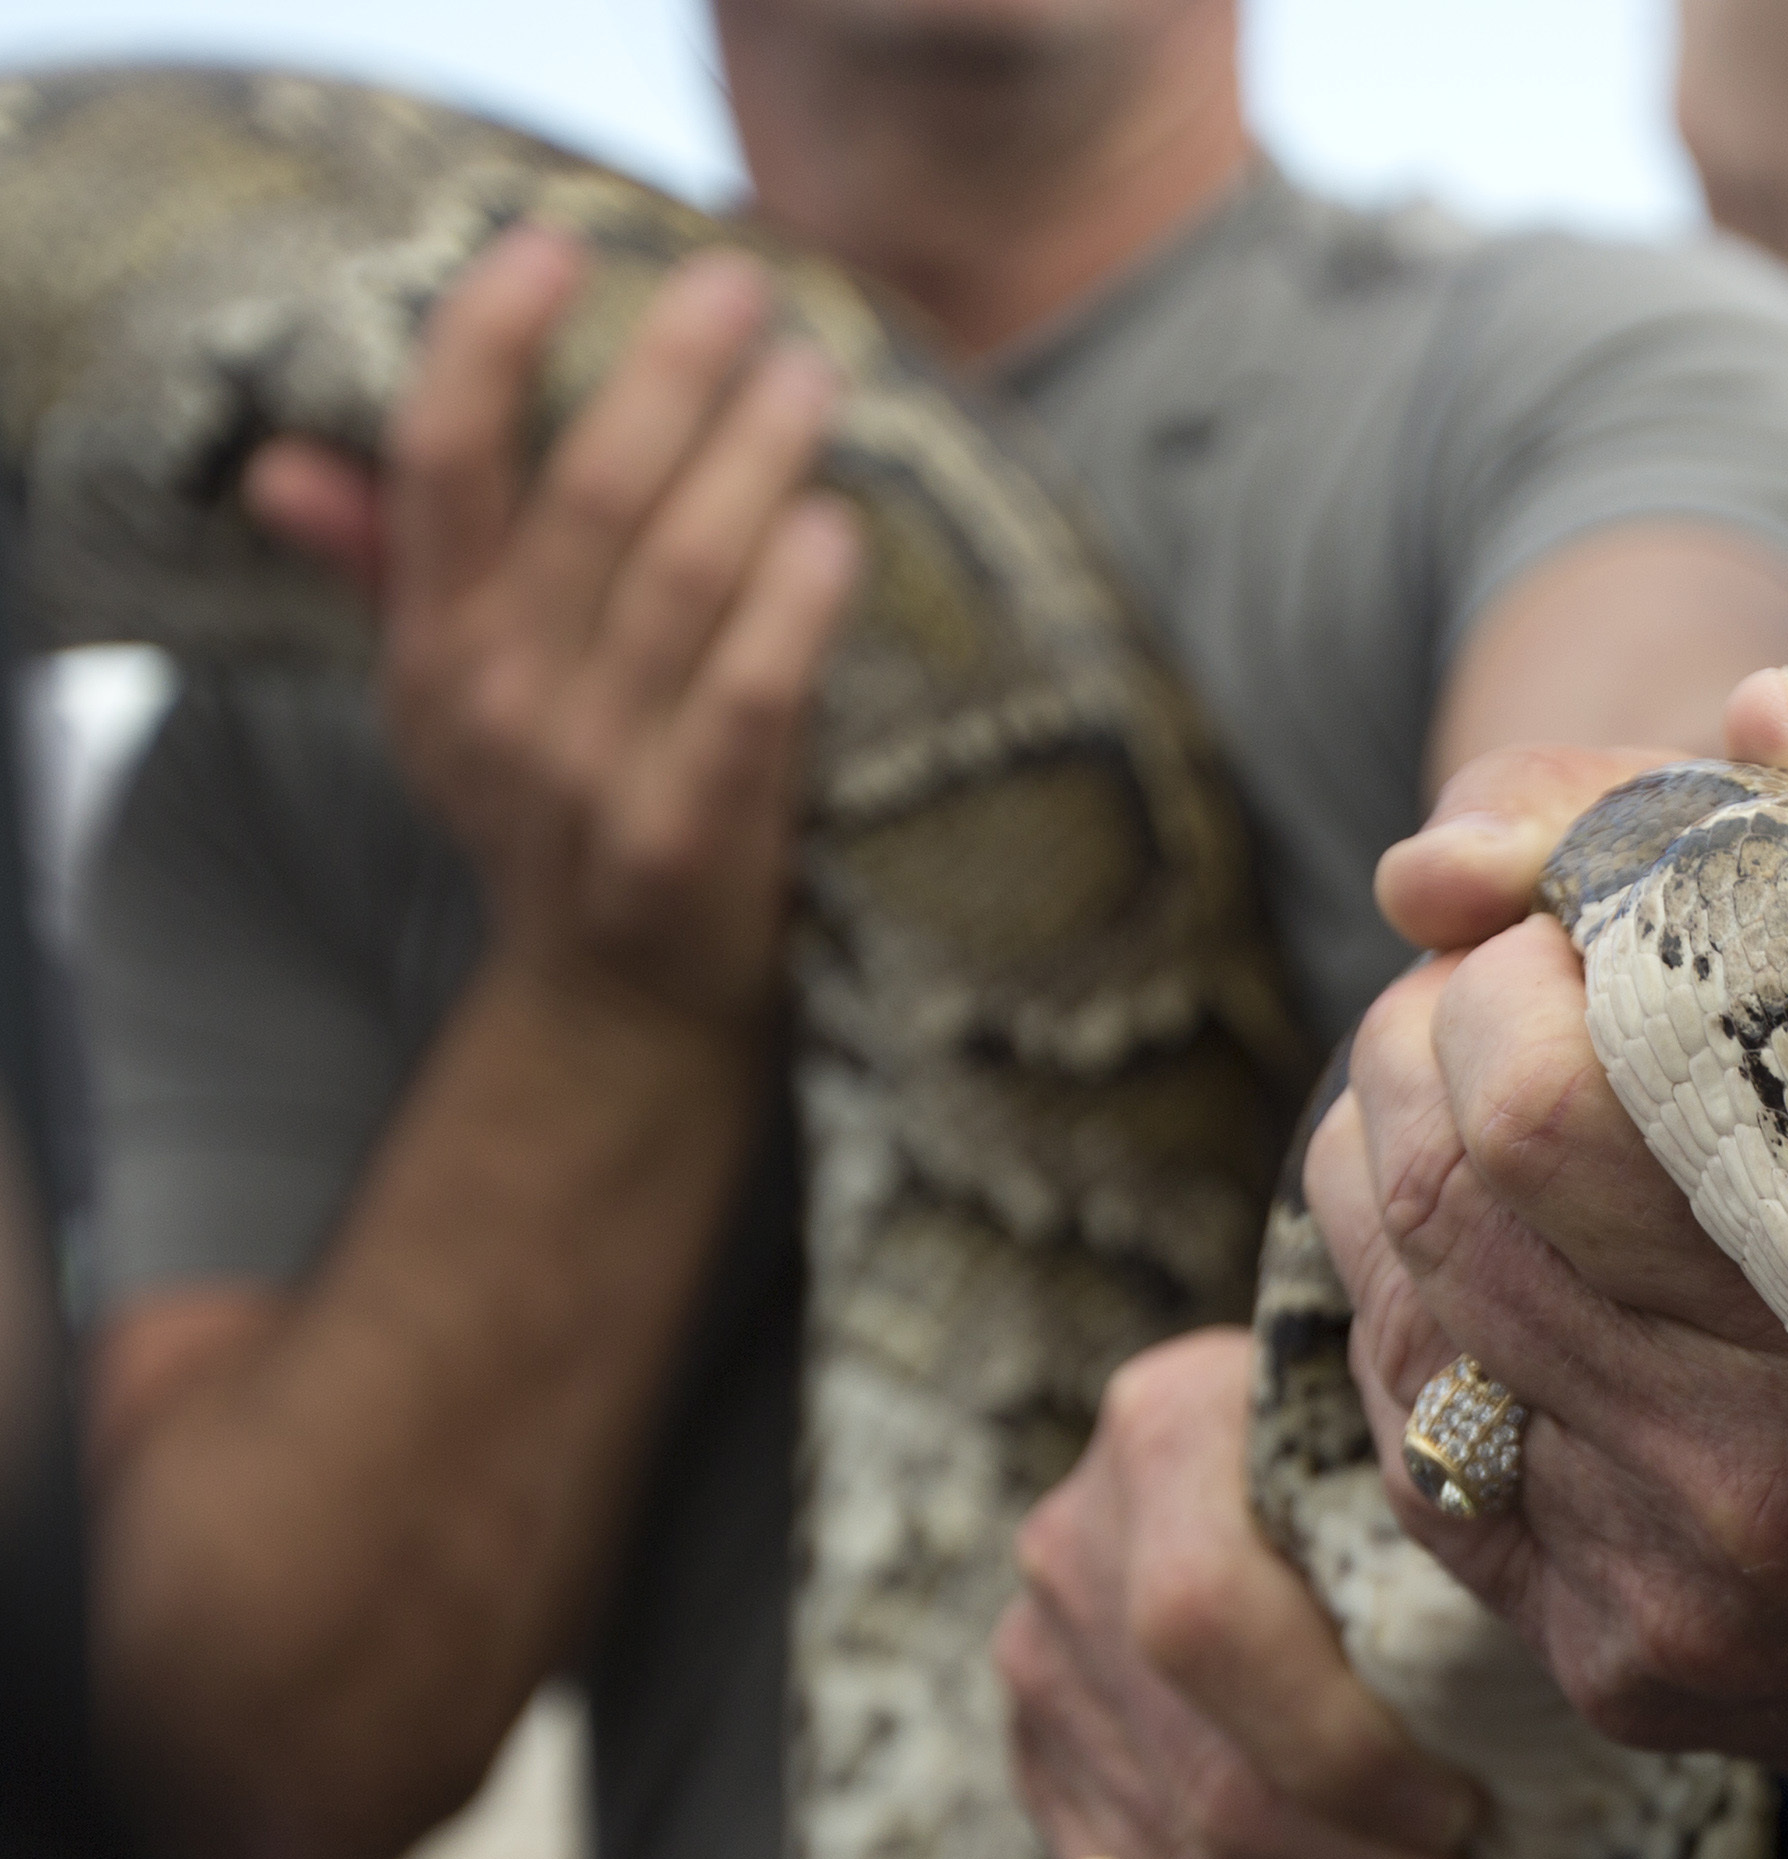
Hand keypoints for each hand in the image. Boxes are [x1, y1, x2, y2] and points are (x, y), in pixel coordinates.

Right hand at [244, 226, 862, 1035]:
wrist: (612, 1015)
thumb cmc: (556, 814)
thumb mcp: (451, 704)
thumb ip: (384, 575)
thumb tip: (281, 468)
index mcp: (434, 647)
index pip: (439, 461)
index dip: (488, 341)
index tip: (556, 245)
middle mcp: (499, 703)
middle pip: (588, 497)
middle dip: (673, 375)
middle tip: (748, 287)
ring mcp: (589, 779)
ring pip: (678, 580)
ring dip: (753, 463)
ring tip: (815, 381)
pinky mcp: (686, 847)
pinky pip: (744, 700)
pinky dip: (790, 609)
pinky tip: (837, 531)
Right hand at [996, 1326, 1539, 1858]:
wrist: (1295, 1467)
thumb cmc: (1418, 1458)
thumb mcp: (1435, 1440)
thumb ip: (1463, 1507)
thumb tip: (1566, 1638)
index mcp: (1165, 1436)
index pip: (1207, 1627)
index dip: (1337, 1752)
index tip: (1465, 1817)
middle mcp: (1074, 1553)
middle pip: (1201, 1788)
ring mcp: (1047, 1678)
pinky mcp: (1049, 1781)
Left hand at [1327, 676, 1787, 1815]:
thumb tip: (1751, 709)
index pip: (1543, 1095)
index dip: (1528, 955)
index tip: (1595, 914)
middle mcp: (1753, 1497)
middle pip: (1442, 1175)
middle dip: (1444, 1019)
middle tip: (1534, 976)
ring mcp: (1662, 1597)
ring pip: (1395, 1283)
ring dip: (1406, 1133)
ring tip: (1513, 1082)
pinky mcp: (1602, 1662)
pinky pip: (1402, 1415)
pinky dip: (1416, 1282)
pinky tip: (1512, 1239)